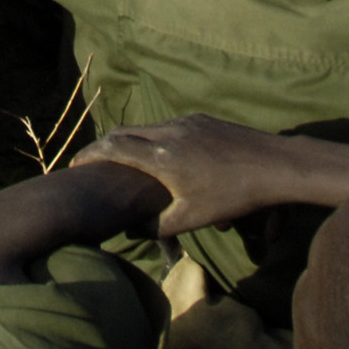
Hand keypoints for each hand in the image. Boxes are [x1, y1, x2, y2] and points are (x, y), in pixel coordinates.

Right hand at [76, 115, 288, 234]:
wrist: (273, 165)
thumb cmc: (233, 197)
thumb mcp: (192, 219)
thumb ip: (158, 225)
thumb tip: (134, 230)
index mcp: (161, 157)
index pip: (113, 149)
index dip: (90, 155)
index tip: (75, 165)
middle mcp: (168, 132)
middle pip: (125, 132)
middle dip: (106, 146)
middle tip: (94, 161)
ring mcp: (186, 122)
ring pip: (147, 127)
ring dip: (131, 141)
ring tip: (126, 159)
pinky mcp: (201, 119)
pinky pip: (167, 125)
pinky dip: (154, 137)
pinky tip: (163, 153)